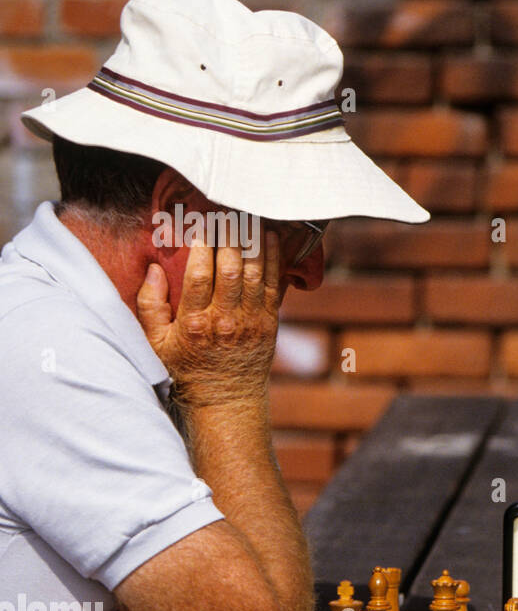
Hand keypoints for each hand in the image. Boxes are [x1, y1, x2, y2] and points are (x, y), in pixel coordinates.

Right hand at [136, 229, 281, 407]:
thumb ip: (150, 305)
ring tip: (250, 217)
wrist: (226, 399)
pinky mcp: (269, 322)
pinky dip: (273, 260)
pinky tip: (271, 239)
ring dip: (254, 242)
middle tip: (228, 211)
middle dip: (230, 236)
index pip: (200, 275)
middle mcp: (226, 320)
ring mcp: (251, 321)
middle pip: (231, 268)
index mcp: (195, 322)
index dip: (203, 245)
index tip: (201, 223)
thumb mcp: (155, 343)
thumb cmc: (186, 369)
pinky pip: (274, 285)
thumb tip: (155, 269)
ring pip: (256, 273)